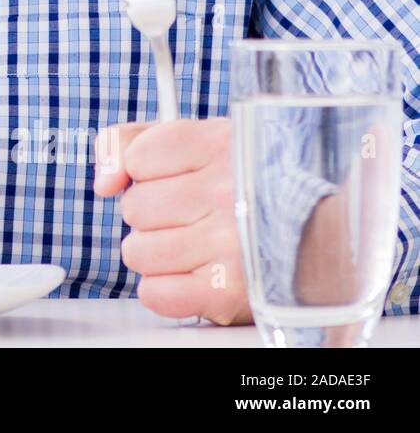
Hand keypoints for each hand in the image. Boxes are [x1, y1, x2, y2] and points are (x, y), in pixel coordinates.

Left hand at [93, 117, 251, 324]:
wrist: (330, 239)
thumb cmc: (251, 186)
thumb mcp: (198, 139)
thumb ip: (130, 142)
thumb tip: (103, 182)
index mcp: (221, 143)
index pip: (137, 159)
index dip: (148, 173)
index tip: (178, 178)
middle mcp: (227, 191)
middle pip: (134, 208)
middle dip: (154, 215)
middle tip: (193, 216)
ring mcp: (229, 244)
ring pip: (138, 251)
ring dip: (157, 253)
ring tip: (194, 246)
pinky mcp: (229, 292)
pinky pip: (155, 293)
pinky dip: (166, 290)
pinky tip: (194, 276)